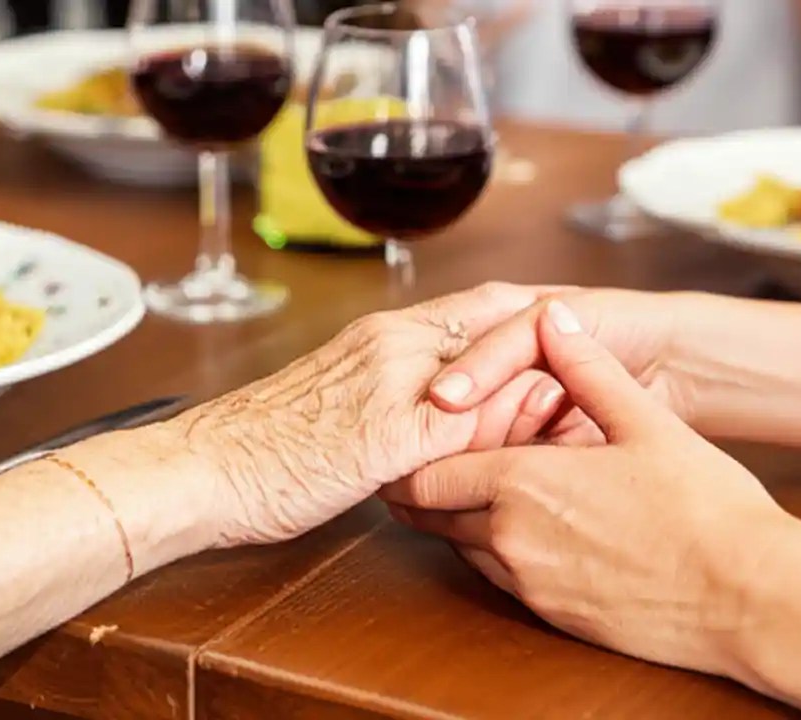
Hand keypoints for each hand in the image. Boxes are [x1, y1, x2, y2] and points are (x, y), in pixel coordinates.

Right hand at [169, 283, 569, 544]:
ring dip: (542, 374)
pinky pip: (467, 421)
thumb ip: (384, 400)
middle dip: (549, 334)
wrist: (201, 469)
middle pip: (494, 321)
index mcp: (378, 336)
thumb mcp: (334, 409)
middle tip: (599, 354)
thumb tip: (427, 419)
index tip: (567, 336)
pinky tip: (546, 432)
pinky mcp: (388, 433)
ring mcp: (391, 384)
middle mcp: (390, 345)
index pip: (474, 311)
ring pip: (489, 364)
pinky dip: (511, 421)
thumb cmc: (259, 449)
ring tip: (589, 392)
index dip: (525, 319)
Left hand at [381, 300, 793, 680]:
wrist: (750, 598)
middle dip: (428, 486)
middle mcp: (509, 542)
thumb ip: (588, 370)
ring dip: (464, 518)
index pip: (426, 473)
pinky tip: (536, 528)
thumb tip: (555, 320)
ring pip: (461, 549)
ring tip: (493, 486)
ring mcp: (529, 587)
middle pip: (430, 516)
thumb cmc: (706, 507)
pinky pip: (500, 580)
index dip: (419, 452)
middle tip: (443, 455)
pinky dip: (498, 551)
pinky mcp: (553, 618)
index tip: (430, 433)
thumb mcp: (646, 423)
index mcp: (521, 485)